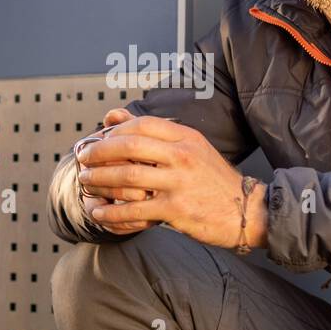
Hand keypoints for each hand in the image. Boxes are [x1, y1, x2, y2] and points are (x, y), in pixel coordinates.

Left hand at [74, 110, 267, 249]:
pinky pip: (134, 210)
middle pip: (129, 147)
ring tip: (86, 183)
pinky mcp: (176, 210)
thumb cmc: (213, 180)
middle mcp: (183, 156)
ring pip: (126, 177)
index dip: (113, 132)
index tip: (97, 141)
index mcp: (186, 137)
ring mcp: (179, 183)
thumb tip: (113, 116)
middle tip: (82, 160)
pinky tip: (99, 213)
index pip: (140, 125)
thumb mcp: (191, 147)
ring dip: (100, 180)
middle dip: (98, 153)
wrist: (248, 211)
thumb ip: (154, 133)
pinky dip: (112, 212)